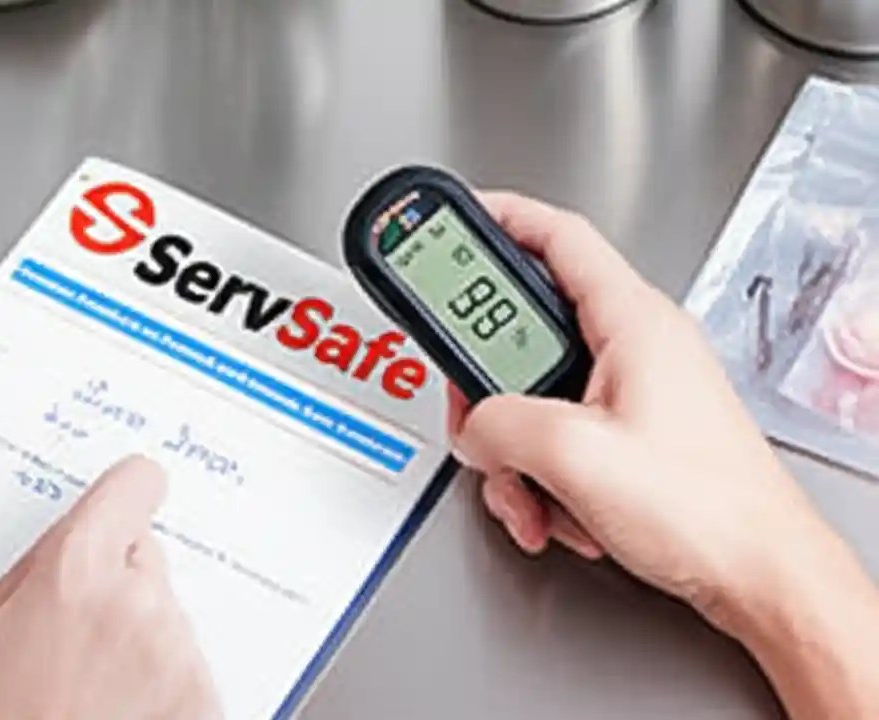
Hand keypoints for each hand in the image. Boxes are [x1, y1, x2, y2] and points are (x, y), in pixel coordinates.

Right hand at [0, 455, 219, 719]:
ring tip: (90, 685)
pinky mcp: (201, 695)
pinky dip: (160, 681)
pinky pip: (185, 663)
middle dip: (117, 580)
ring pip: (166, 612)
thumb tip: (62, 543)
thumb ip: (28, 568)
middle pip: (146, 553)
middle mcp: (138, 601)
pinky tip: (118, 707)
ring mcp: (176, 651)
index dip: (125, 494)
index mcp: (76, 570)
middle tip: (77, 633)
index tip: (125, 499)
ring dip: (139, 635)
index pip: (135, 485)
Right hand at [447, 193, 842, 623]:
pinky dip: (542, 478)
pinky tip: (558, 513)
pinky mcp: (629, 435)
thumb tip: (474, 426)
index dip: (500, 216)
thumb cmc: (704, 508)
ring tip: (531, 496)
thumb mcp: (573, 455)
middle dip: (488, 389)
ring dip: (515, 454)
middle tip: (472, 414)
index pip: (557, 237)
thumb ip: (499, 424)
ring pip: (533, 399)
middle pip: (526, 335)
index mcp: (631, 322)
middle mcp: (634, 348)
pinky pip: (556, 440)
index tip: (459, 215)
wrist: (758, 575)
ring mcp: (632, 392)